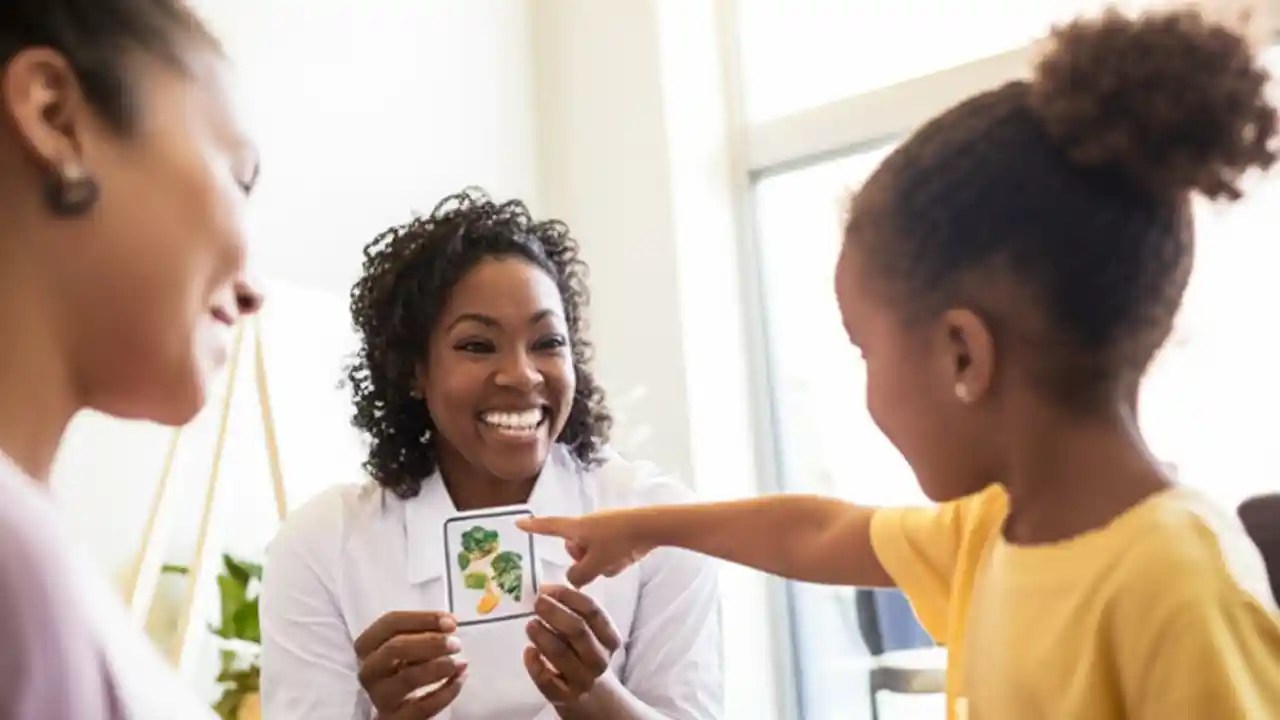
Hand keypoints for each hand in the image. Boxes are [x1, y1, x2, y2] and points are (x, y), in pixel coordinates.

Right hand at [353, 610, 467, 718]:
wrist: (400, 707)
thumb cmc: (405, 668)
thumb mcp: (408, 647)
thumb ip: (422, 633)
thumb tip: (448, 624)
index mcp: (367, 646)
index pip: (390, 623)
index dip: (422, 619)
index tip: (451, 622)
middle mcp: (369, 670)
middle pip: (395, 648)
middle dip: (430, 642)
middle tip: (456, 644)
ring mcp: (379, 697)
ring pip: (408, 677)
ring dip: (438, 666)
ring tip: (459, 662)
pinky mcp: (394, 719)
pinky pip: (422, 706)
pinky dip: (445, 692)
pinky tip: (460, 679)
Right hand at [517, 511, 652, 586]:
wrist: (651, 527)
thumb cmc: (619, 541)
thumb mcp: (595, 564)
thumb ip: (578, 575)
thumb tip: (572, 579)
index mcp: (576, 528)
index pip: (549, 527)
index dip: (533, 527)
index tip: (518, 523)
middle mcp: (585, 526)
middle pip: (573, 549)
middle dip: (582, 560)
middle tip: (598, 562)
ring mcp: (601, 529)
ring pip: (590, 553)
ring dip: (599, 562)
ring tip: (615, 560)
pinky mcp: (615, 533)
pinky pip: (604, 552)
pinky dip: (611, 559)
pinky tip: (624, 559)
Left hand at [523, 585, 622, 706]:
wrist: (589, 695)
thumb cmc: (584, 653)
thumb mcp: (590, 634)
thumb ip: (575, 612)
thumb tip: (547, 589)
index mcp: (610, 639)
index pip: (593, 611)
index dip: (569, 596)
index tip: (549, 588)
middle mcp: (599, 660)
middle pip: (578, 630)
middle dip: (555, 612)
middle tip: (537, 602)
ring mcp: (582, 680)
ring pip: (561, 654)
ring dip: (543, 635)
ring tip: (530, 623)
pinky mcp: (563, 696)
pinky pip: (546, 680)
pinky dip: (535, 664)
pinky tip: (528, 651)